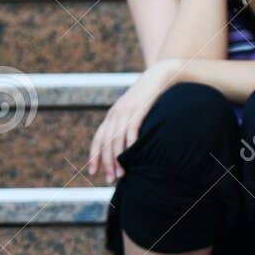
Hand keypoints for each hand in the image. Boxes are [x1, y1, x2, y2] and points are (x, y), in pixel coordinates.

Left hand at [86, 60, 179, 183]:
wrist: (162, 74)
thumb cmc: (151, 97)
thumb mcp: (136, 111)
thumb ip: (129, 125)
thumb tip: (129, 147)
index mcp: (113, 115)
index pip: (99, 138)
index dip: (94, 156)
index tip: (93, 172)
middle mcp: (116, 113)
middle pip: (106, 142)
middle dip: (106, 163)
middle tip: (109, 180)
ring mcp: (127, 110)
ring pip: (117, 139)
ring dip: (117, 159)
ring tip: (121, 175)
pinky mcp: (140, 109)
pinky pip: (132, 130)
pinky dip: (130, 144)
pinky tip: (132, 157)